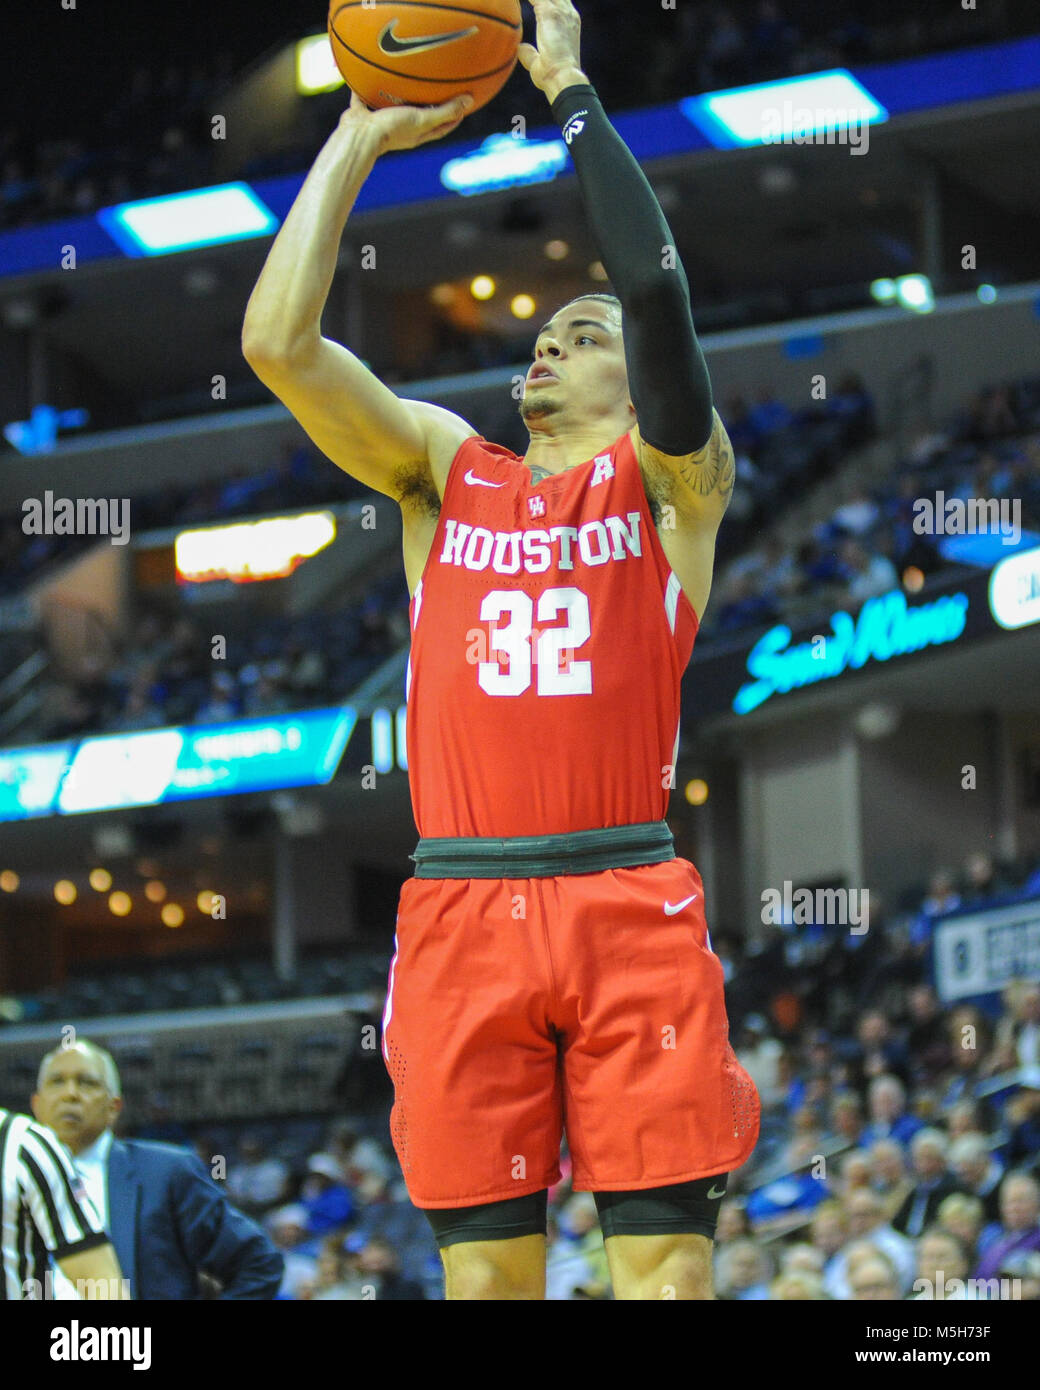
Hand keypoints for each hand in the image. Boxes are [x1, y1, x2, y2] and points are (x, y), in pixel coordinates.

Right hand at [339, 89, 473, 153]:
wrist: (359, 134)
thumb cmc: (392, 129)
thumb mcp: (422, 118)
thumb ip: (445, 111)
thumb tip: (469, 101)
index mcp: (417, 134)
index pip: (441, 127)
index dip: (454, 118)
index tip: (464, 106)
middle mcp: (402, 129)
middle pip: (421, 117)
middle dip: (431, 105)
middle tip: (440, 90)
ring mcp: (383, 121)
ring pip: (395, 106)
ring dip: (402, 96)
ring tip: (407, 78)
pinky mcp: (365, 113)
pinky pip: (368, 97)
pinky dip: (370, 86)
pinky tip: (370, 71)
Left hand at [517, 0, 587, 101]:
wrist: (562, 77)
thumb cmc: (553, 75)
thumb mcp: (540, 62)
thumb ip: (530, 53)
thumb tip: (520, 48)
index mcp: (569, 23)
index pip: (557, 2)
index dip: (544, 0)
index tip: (531, 1)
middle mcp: (567, 13)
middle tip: (529, 2)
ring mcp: (560, 11)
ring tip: (512, 2)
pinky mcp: (548, 12)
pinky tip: (510, 2)